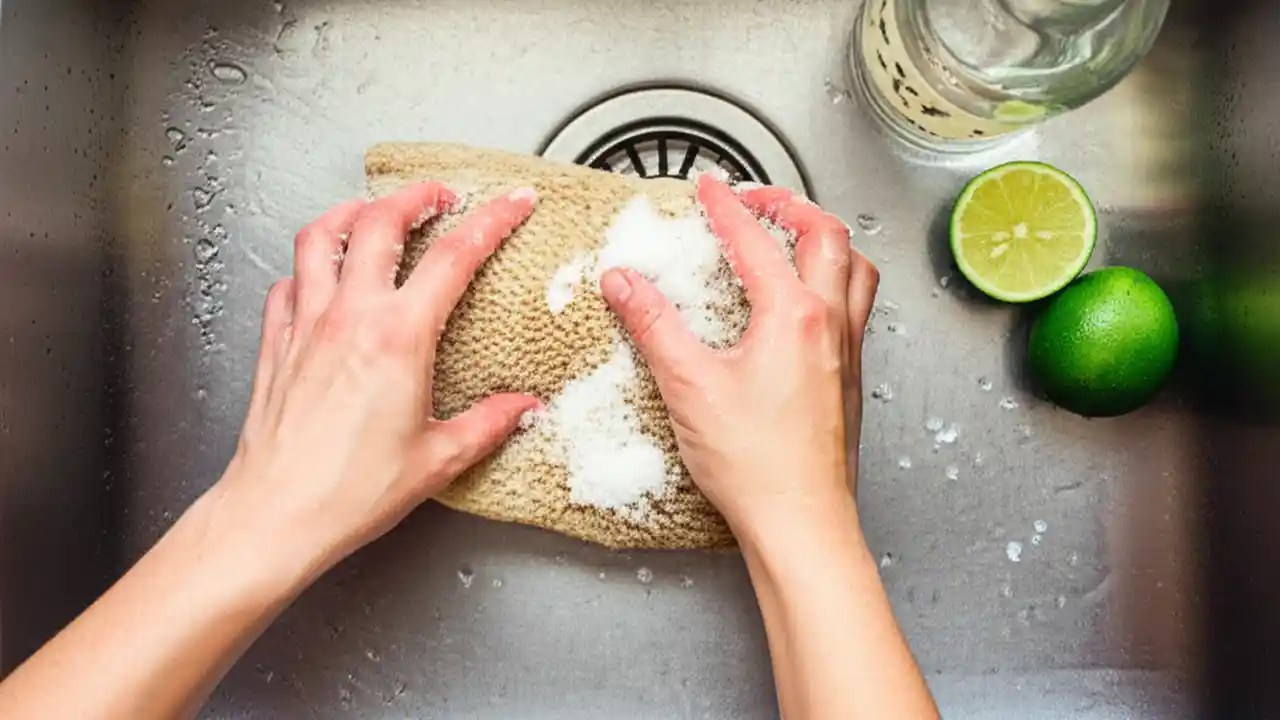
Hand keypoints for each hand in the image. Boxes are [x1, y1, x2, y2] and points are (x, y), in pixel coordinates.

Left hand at [215, 183, 539, 576]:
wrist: (275, 515)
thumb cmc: (348, 492)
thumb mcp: (438, 459)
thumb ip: (488, 424)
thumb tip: (522, 408)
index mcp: (398, 337)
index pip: (454, 255)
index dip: (491, 219)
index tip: (513, 203)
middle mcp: (349, 318)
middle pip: (381, 221)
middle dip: (417, 196)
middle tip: (441, 196)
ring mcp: (305, 324)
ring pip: (322, 236)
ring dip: (353, 213)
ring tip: (375, 213)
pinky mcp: (275, 344)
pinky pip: (288, 282)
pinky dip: (309, 266)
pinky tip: (322, 278)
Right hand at [600, 176, 877, 533]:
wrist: (801, 523)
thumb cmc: (757, 465)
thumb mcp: (688, 385)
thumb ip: (654, 325)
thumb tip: (624, 283)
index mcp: (794, 315)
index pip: (756, 239)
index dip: (726, 206)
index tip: (708, 189)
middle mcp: (831, 324)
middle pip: (827, 236)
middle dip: (790, 206)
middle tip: (758, 200)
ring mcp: (846, 351)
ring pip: (855, 270)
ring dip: (826, 241)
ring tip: (794, 236)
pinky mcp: (848, 379)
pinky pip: (856, 308)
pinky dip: (836, 282)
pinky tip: (811, 302)